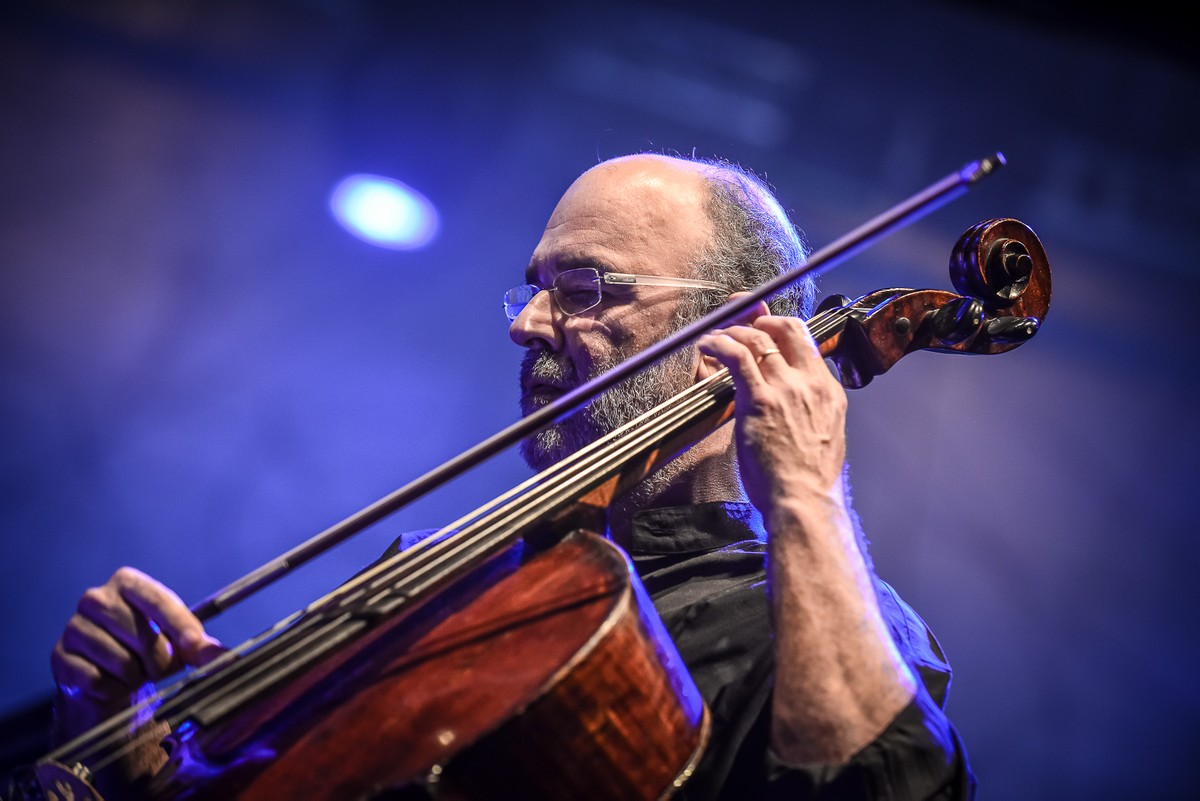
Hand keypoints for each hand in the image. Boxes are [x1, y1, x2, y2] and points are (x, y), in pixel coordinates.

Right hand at [51, 567, 224, 738]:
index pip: (158, 600)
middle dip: (159, 660)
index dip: (180, 626)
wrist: (106, 678)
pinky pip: (98, 681)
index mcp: (127, 583)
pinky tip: (111, 683)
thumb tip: (222, 657)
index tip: (197, 648)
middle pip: (142, 635)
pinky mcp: (60, 658)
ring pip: (121, 662)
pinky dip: (113, 689)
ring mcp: (74, 628)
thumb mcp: (176, 641)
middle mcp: (96, 599)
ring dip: (136, 677)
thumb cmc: (146, 651)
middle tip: (160, 668)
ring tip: (135, 673)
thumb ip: (198, 646)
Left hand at [697, 315, 846, 515]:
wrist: (804, 500)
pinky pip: (737, 356)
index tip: (766, 329)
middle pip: (786, 329)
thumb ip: (811, 412)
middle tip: (741, 325)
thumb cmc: (808, 480)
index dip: (783, 329)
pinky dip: (719, 344)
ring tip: (718, 337)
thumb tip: (795, 407)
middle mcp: (810, 383)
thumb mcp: (824, 436)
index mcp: (828, 392)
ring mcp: (785, 389)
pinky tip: (708, 345)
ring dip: (733, 331)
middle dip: (760, 320)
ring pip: (757, 338)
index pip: (807, 343)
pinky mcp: (759, 400)